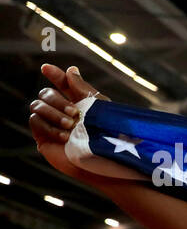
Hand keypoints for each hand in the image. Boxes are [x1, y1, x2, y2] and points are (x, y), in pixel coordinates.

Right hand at [28, 64, 109, 178]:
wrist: (106, 160)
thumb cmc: (108, 135)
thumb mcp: (98, 107)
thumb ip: (82, 88)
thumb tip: (71, 69)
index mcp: (78, 103)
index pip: (62, 84)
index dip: (54, 75)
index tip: (46, 68)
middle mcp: (62, 113)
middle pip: (46, 93)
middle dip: (58, 100)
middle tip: (75, 113)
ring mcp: (52, 125)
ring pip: (37, 105)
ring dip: (54, 113)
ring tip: (71, 126)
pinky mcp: (44, 139)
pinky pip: (35, 122)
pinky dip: (48, 126)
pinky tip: (64, 136)